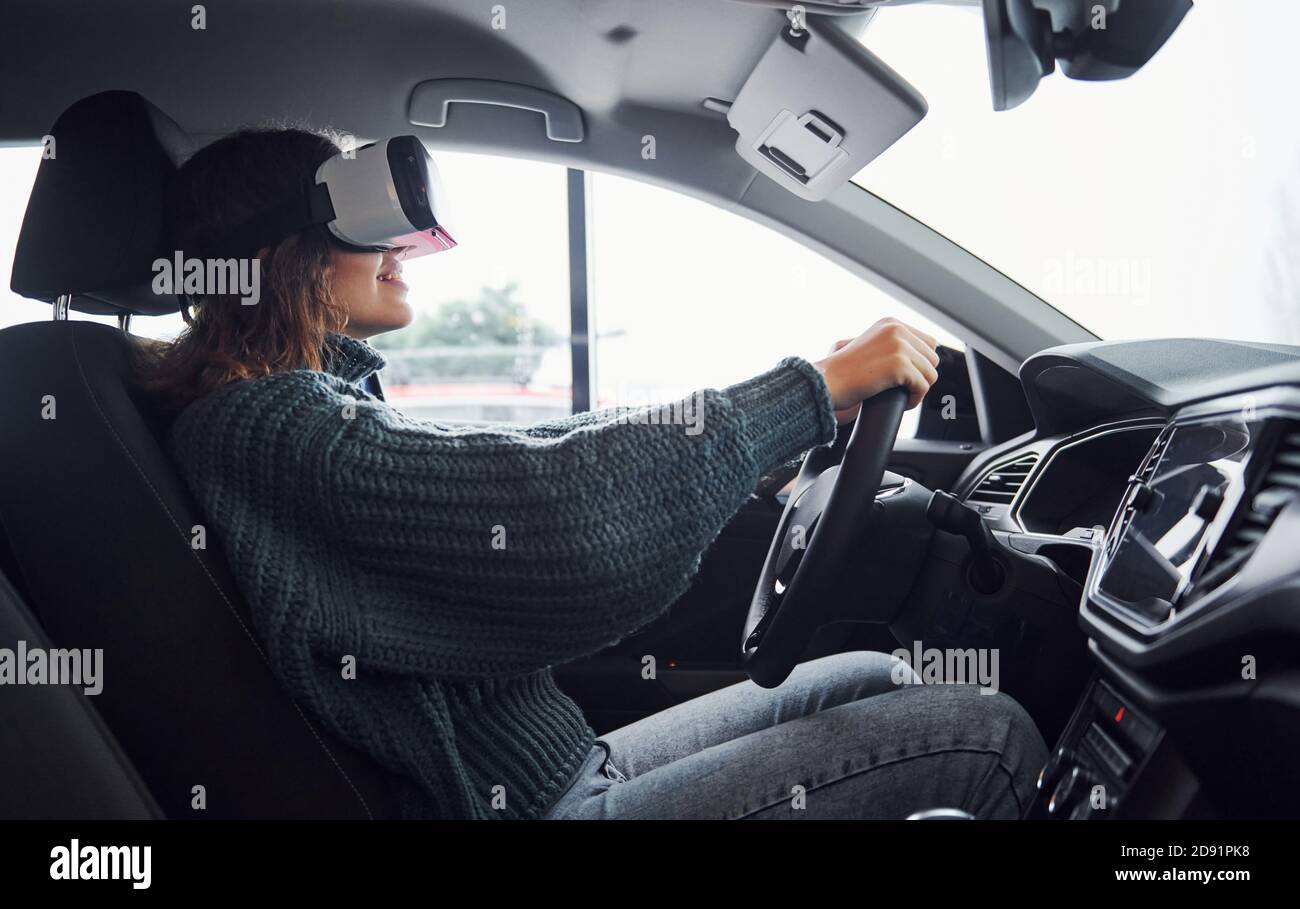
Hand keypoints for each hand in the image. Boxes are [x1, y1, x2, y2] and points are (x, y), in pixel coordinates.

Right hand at [814, 318, 939, 421]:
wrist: (826, 382)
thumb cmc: (843, 372)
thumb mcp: (871, 345)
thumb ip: (893, 343)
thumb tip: (926, 352)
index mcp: (891, 323)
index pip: (928, 343)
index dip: (920, 363)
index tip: (906, 377)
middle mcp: (897, 329)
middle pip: (932, 358)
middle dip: (920, 376)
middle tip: (903, 388)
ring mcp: (899, 346)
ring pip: (930, 374)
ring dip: (918, 389)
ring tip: (901, 396)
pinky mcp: (900, 365)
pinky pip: (923, 387)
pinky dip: (915, 399)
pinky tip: (902, 402)